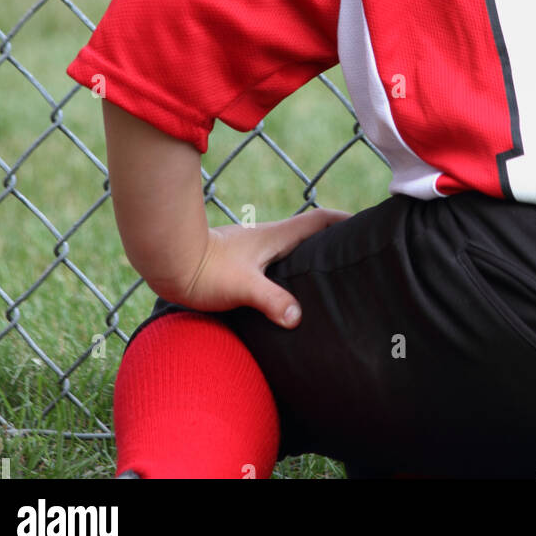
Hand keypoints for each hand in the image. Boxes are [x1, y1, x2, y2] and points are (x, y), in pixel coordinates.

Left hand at [175, 208, 350, 326]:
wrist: (168, 262)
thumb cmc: (205, 271)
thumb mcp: (243, 287)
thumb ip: (271, 299)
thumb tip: (297, 317)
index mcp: (275, 236)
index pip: (318, 220)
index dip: (343, 219)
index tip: (367, 222)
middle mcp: (267, 238)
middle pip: (308, 233)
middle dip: (331, 239)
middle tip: (355, 252)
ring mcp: (253, 249)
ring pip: (289, 248)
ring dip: (308, 255)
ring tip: (326, 275)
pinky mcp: (239, 262)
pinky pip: (274, 261)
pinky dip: (288, 268)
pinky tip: (287, 289)